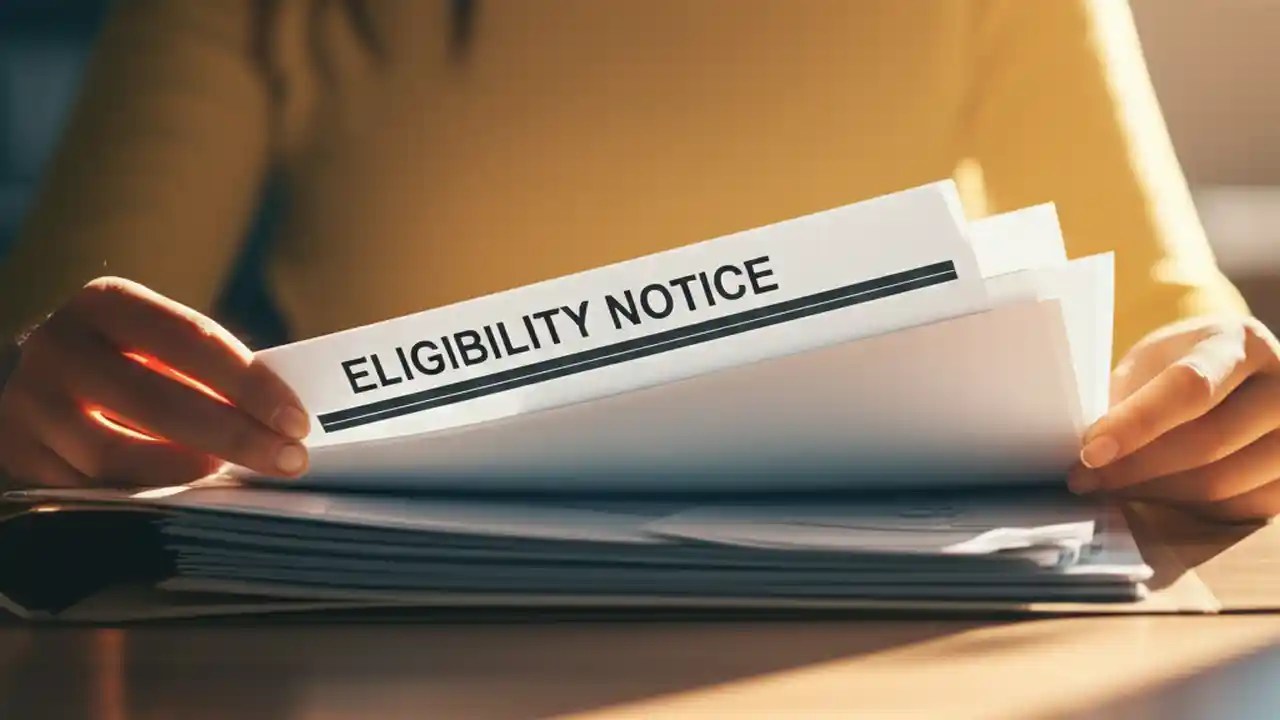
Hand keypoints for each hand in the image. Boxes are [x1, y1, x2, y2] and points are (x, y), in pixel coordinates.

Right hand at [0, 277, 309, 487]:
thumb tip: (285, 424)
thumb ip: (212, 374)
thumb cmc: (132, 366)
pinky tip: (184, 503)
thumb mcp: (163, 349)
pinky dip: (143, 498)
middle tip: (288, 461)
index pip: (191, 339)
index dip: (249, 383)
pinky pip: (88, 490)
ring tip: (235, 481)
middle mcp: (58, 346)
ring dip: (186, 473)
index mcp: (107, 304)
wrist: (43, 390)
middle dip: (233, 436)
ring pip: (115, 454)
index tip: (297, 422)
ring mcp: (28, 404)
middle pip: (157, 400)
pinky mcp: (16, 456)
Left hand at [1067, 315, 1279, 521]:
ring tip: (1109, 486)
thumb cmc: (1178, 366)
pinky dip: (1184, 507)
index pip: (1191, 387)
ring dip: (1153, 492)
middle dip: (1134, 468)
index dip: (1137, 424)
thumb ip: (1126, 397)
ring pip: (1219, 485)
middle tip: (1084, 479)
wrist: (1232, 377)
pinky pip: (1235, 509)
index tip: (1090, 452)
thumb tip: (1089, 452)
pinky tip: (1151, 491)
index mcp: (1241, 342)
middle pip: (1207, 442)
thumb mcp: (1149, 362)